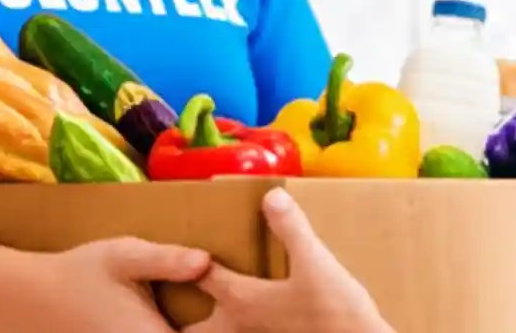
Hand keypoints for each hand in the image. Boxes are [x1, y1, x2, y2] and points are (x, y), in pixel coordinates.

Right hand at [30, 237, 210, 332]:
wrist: (28, 301)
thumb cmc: (79, 274)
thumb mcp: (124, 257)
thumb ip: (166, 261)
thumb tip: (206, 262)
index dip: (226, 332)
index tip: (235, 317)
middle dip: (205, 331)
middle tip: (220, 316)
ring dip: (189, 330)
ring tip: (184, 314)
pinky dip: (162, 331)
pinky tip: (160, 319)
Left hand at [183, 188, 389, 332]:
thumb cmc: (336, 313)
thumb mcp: (316, 263)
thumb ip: (291, 228)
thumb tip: (271, 196)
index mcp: (243, 300)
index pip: (204, 277)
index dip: (190, 261)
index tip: (183, 246)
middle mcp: (243, 325)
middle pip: (199, 322)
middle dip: (186, 309)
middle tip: (178, 291)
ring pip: (223, 331)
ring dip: (214, 319)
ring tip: (212, 304)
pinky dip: (242, 325)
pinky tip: (258, 315)